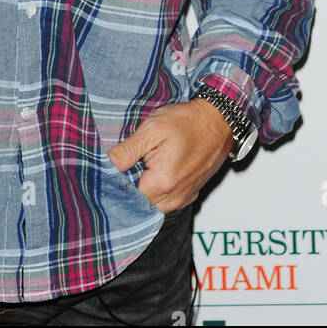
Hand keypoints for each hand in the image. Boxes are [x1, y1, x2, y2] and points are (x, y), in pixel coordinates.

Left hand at [107, 99, 233, 212]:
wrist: (218, 122)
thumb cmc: (187, 122)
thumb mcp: (153, 128)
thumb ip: (128, 150)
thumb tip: (108, 164)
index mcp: (163, 182)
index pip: (128, 197)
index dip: (117, 184)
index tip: (113, 172)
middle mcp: (175, 196)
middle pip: (141, 204)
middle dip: (130, 189)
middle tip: (128, 166)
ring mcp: (184, 197)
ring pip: (153, 205)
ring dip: (145, 191)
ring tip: (142, 167)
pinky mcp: (190, 194)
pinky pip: (167, 202)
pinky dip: (159, 192)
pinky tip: (156, 172)